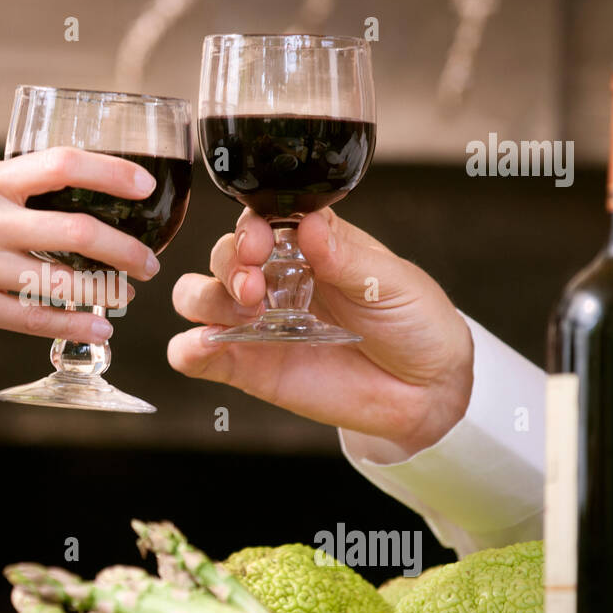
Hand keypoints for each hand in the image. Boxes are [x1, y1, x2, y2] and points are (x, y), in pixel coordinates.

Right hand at [0, 148, 160, 348]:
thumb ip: (3, 199)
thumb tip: (63, 203)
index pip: (60, 164)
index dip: (111, 172)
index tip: (146, 185)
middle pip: (74, 229)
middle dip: (124, 249)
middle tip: (148, 263)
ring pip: (60, 280)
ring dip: (104, 291)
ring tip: (125, 297)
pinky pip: (33, 317)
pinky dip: (73, 326)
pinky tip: (98, 331)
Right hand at [169, 207, 472, 460]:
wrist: (424, 390)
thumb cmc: (414, 323)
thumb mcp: (392, 281)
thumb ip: (346, 256)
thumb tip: (309, 223)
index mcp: (306, 247)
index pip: (258, 222)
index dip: (249, 229)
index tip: (260, 245)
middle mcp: (273, 279)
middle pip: (221, 256)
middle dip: (229, 266)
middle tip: (256, 290)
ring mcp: (255, 323)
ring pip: (195, 296)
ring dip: (206, 299)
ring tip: (245, 316)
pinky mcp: (245, 366)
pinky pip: (193, 353)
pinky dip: (187, 348)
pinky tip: (207, 347)